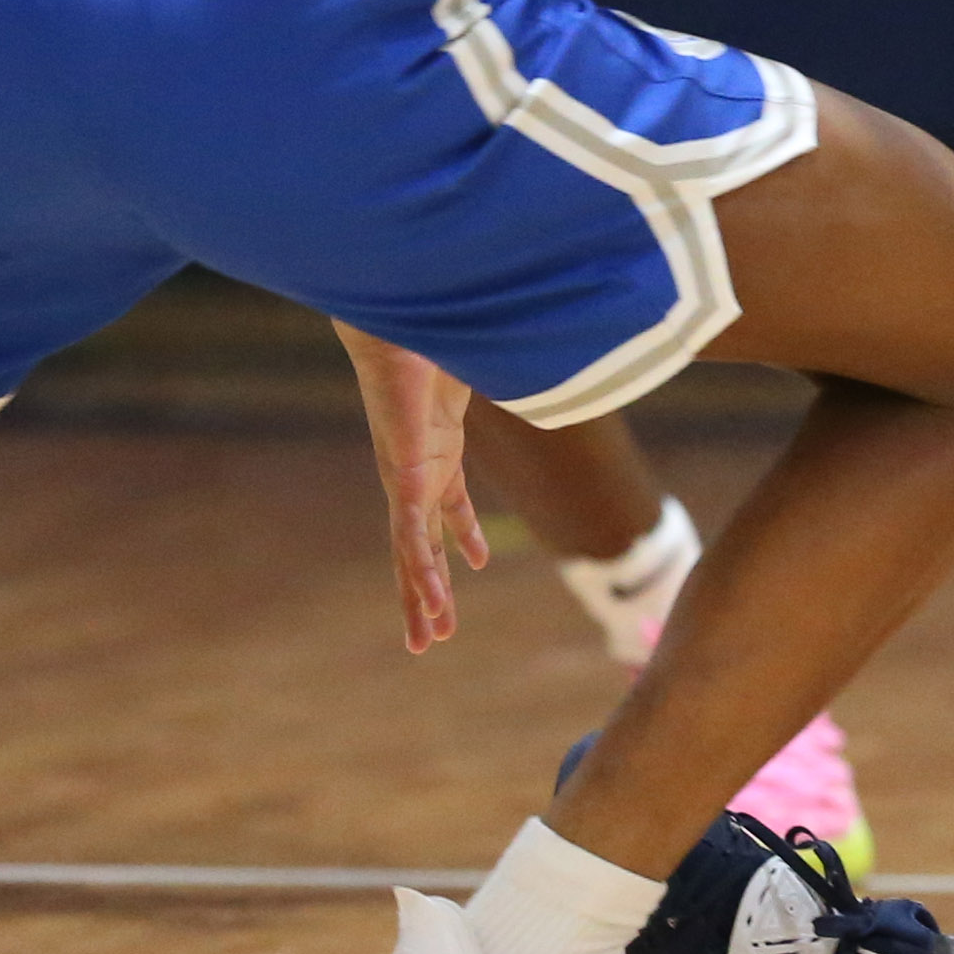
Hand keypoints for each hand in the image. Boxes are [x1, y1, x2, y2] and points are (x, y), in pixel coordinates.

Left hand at [335, 320, 484, 653]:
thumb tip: (559, 347)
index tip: (474, 562)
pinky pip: (413, 531)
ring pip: (412, 551)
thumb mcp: (482, 364)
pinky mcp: (401, 472)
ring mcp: (405, 474)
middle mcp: (415, 470)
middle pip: (423, 544)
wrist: (395, 314)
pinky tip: (429, 598)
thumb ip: (513, 370)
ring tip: (427, 640)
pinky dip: (422, 567)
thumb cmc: (432, 328)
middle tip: (433, 633)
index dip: (462, 534)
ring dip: (421, 596)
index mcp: (432, 448)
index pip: (447, 503)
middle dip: (429, 590)